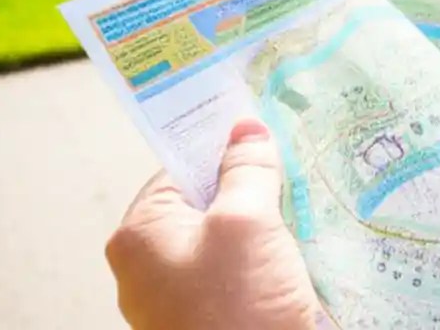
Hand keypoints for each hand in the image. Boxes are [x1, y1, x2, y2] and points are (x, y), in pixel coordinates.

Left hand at [107, 118, 317, 329]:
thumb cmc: (237, 308)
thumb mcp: (246, 223)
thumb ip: (247, 170)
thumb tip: (246, 129)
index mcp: (139, 235)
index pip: (180, 169)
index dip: (222, 150)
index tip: (264, 136)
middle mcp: (149, 266)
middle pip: (205, 203)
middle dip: (250, 190)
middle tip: (291, 176)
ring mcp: (179, 298)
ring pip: (226, 240)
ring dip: (264, 227)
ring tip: (300, 215)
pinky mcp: (210, 319)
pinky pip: (238, 274)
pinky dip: (267, 261)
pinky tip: (296, 255)